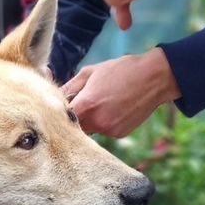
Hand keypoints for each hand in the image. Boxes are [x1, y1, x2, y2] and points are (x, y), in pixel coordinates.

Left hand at [63, 48, 180, 138]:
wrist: (155, 77)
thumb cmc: (121, 70)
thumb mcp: (91, 72)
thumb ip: (69, 87)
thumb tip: (49, 91)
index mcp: (86, 105)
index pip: (61, 117)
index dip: (58, 113)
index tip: (56, 108)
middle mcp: (97, 122)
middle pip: (73, 127)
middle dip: (72, 119)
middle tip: (79, 105)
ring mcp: (109, 130)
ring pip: (88, 130)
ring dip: (88, 121)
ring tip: (101, 103)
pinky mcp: (119, 134)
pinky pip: (103, 131)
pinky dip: (104, 123)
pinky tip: (114, 109)